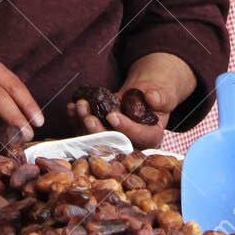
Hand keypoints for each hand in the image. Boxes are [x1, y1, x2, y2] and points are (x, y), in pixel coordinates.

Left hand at [67, 54, 195, 149]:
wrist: (145, 92)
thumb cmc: (156, 94)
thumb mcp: (163, 93)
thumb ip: (160, 97)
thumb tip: (152, 98)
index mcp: (151, 137)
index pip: (139, 137)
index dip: (125, 128)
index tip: (112, 115)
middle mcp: (132, 143)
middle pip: (113, 143)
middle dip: (98, 131)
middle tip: (88, 116)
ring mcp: (114, 138)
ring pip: (96, 137)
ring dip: (84, 123)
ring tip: (79, 105)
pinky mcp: (101, 131)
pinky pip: (87, 129)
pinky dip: (77, 119)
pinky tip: (71, 107)